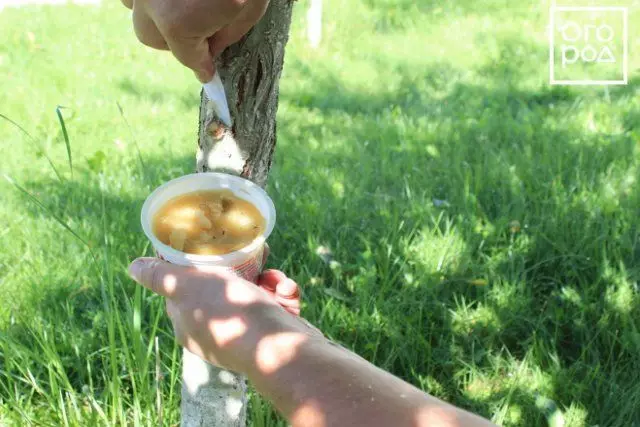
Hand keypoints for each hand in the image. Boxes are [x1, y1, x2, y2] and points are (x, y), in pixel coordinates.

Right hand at [121, 0, 269, 81]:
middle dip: (177, 40)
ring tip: (185, 5)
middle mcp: (149, 1)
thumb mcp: (250, 8)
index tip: (208, 72)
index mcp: (178, 21)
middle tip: (202, 34)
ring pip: (136, 9)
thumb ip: (226, 33)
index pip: (188, 57)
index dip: (202, 65)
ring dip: (156, 13)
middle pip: (151, 36)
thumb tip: (212, 47)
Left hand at [128, 257, 322, 374]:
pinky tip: (287, 290)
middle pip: (223, 286)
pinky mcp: (272, 333)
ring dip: (266, 277)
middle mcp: (215, 331)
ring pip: (254, 292)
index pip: (184, 288)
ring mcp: (245, 333)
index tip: (208, 245)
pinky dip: (283, 293)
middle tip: (250, 249)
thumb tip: (133, 267)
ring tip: (272, 272)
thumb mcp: (186, 287)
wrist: (279, 347)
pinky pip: (276, 304)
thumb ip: (159, 277)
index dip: (194, 265)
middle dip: (239, 265)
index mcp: (188, 323)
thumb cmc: (229, 313)